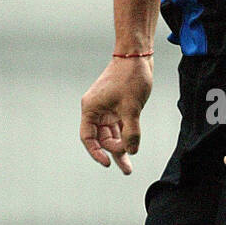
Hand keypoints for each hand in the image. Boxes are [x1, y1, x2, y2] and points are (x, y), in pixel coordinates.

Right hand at [80, 57, 152, 172]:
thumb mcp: (131, 108)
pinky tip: (133, 148)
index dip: (96, 152)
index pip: (88, 138)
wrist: (137, 56)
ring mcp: (108, 109)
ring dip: (121, 148)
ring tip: (128, 168)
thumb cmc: (129, 78)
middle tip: (127, 169)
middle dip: (114, 153)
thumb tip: (132, 151)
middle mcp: (97, 111)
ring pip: (112, 135)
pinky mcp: (119, 107)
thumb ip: (131, 132)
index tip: (107, 163)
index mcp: (91, 109)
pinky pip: (120, 127)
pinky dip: (127, 137)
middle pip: (102, 139)